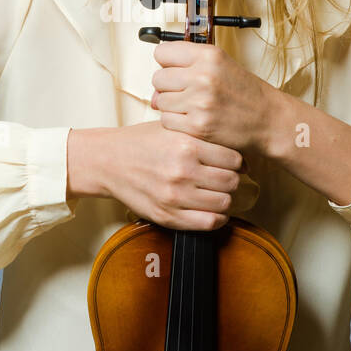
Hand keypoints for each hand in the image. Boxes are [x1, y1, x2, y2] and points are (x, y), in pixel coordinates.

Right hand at [96, 120, 243, 231]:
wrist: (108, 161)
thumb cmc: (142, 142)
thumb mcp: (173, 128)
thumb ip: (203, 136)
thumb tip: (241, 157)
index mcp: (186, 144)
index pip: (234, 159)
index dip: (238, 162)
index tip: (233, 164)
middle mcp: (182, 170)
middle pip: (231, 181)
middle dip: (232, 180)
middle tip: (225, 178)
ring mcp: (175, 196)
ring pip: (224, 203)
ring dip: (225, 199)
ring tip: (217, 193)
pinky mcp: (167, 215)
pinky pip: (208, 222)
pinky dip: (218, 218)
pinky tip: (213, 210)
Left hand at [150, 41, 273, 156]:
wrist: (268, 120)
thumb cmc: (245, 92)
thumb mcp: (221, 64)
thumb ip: (188, 66)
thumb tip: (156, 83)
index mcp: (209, 56)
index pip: (162, 53)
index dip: (167, 63)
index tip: (176, 70)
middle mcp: (203, 76)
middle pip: (158, 78)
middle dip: (167, 87)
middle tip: (186, 92)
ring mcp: (199, 102)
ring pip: (160, 101)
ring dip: (171, 106)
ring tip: (192, 106)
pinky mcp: (197, 126)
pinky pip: (166, 120)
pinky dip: (176, 122)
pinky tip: (193, 119)